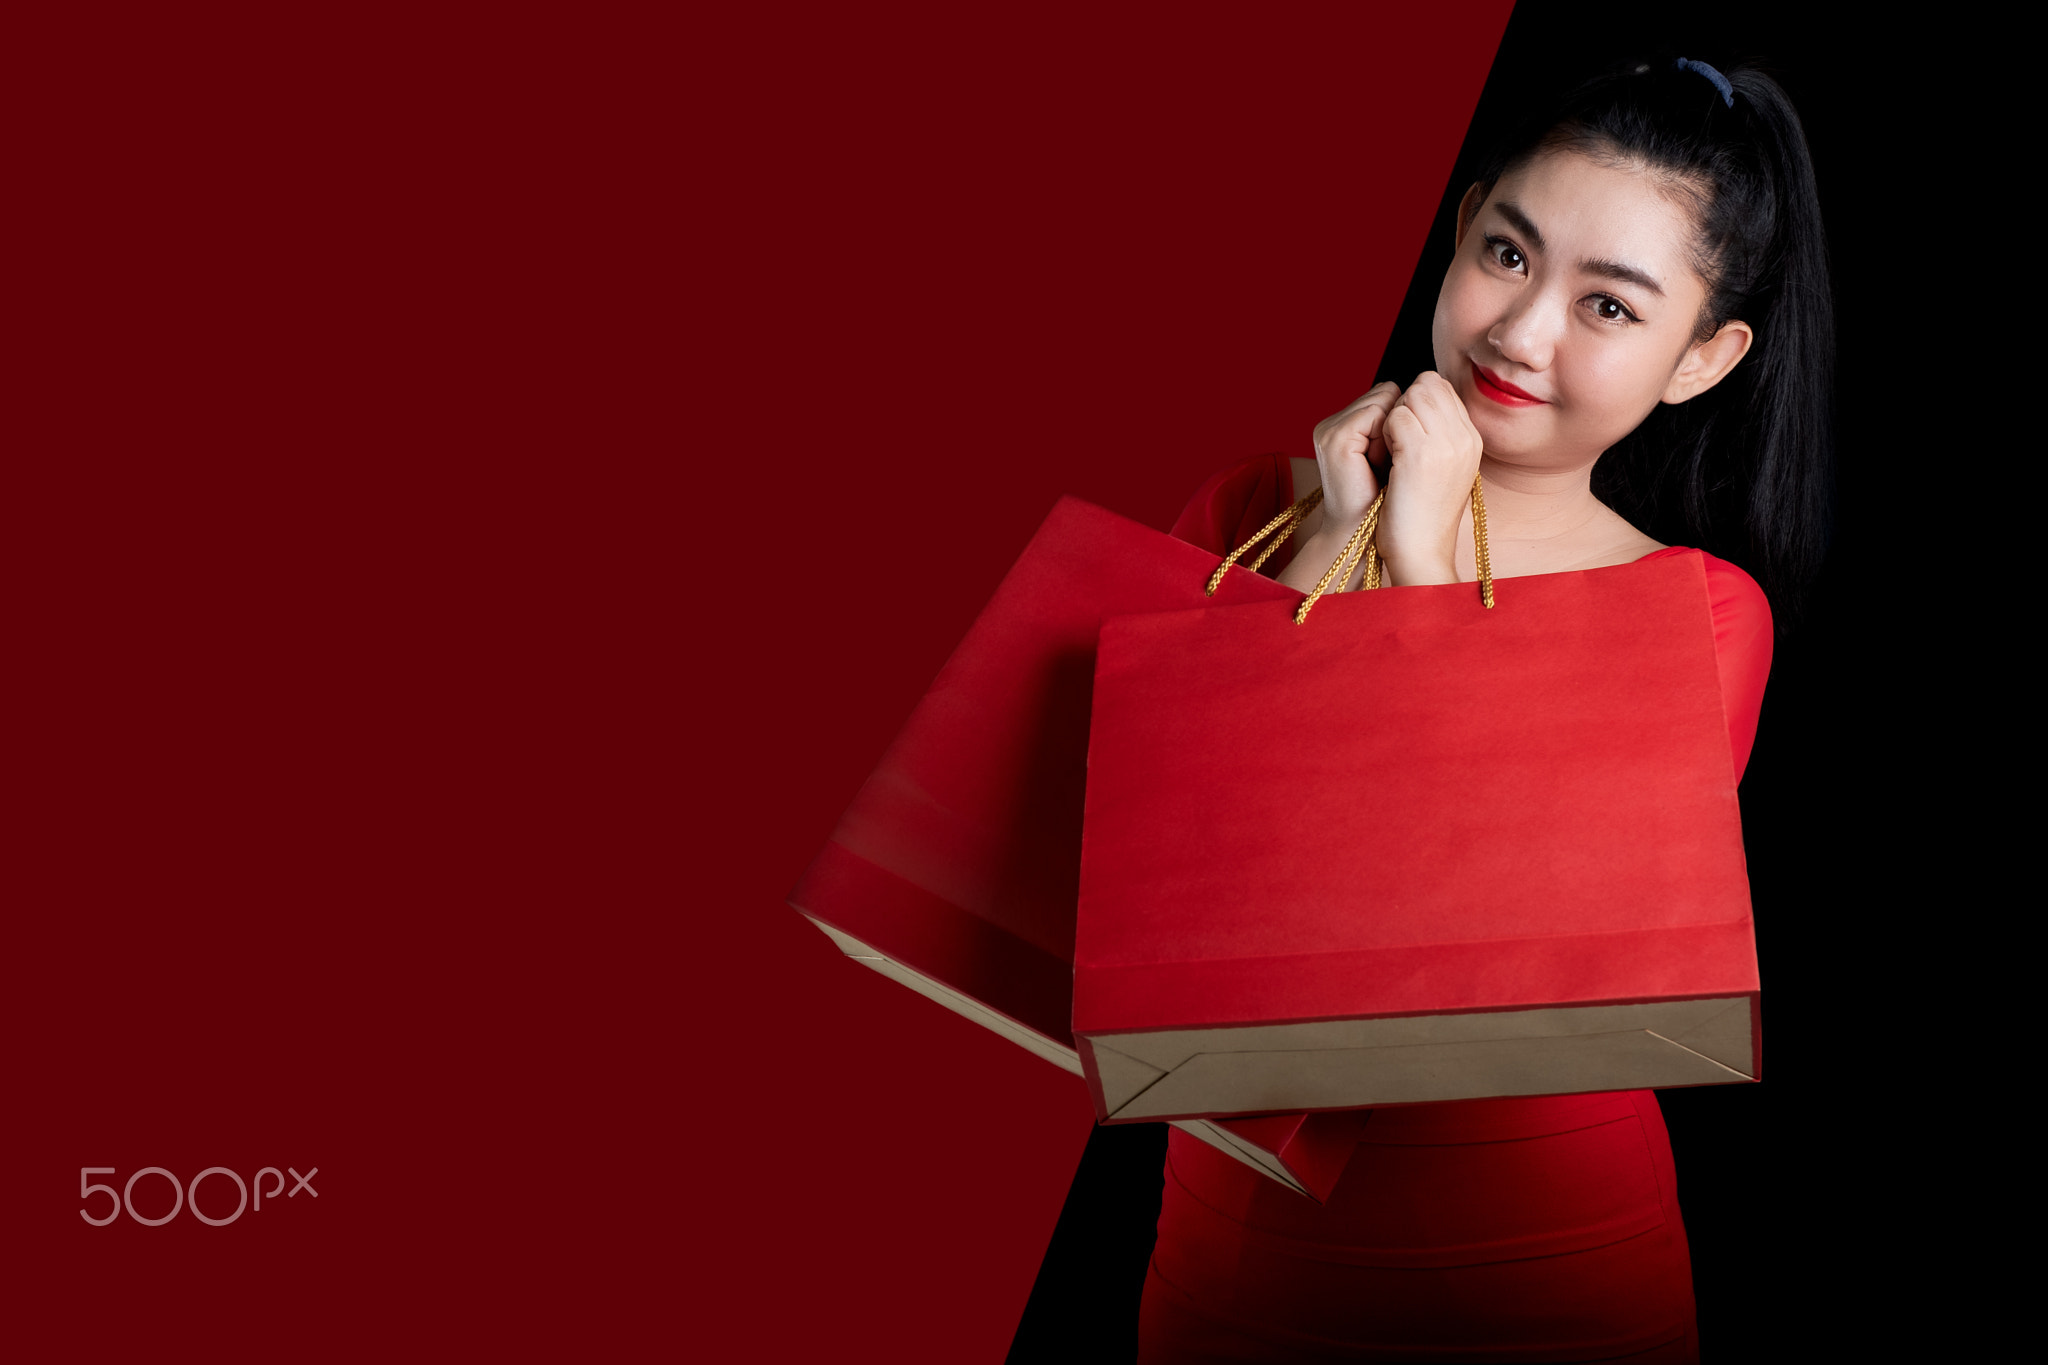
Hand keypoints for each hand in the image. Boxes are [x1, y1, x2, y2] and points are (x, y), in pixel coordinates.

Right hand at [1307, 381, 1400, 535]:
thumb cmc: (1391, 503)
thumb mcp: (1400, 456)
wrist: (1368, 537)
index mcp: (1347, 424)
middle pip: (1390, 391)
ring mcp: (1332, 428)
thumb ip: (1406, 425)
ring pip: (1385, 397)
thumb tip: (1437, 395)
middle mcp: (1335, 422)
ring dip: (1398, 428)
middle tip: (1395, 461)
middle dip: (1405, 421)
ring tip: (1387, 464)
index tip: (1406, 454)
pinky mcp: (1336, 438)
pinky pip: (1376, 412)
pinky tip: (1380, 463)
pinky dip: (1387, 435)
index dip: (1409, 418)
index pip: (1391, 394)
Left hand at [1374, 372, 1482, 585]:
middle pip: (1429, 384)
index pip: (1443, 389)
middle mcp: (1466, 437)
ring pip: (1412, 395)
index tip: (1405, 435)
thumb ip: (1439, 436)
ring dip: (1393, 418)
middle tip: (1394, 441)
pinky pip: (1396, 415)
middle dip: (1404, 403)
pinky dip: (1383, 433)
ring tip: (1392, 452)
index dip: (1416, 403)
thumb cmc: (1421, 518)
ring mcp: (1447, 443)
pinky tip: (1386, 460)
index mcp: (1472, 441)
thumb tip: (1418, 404)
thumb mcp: (1443, 471)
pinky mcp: (1421, 453)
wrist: (1421, 554)